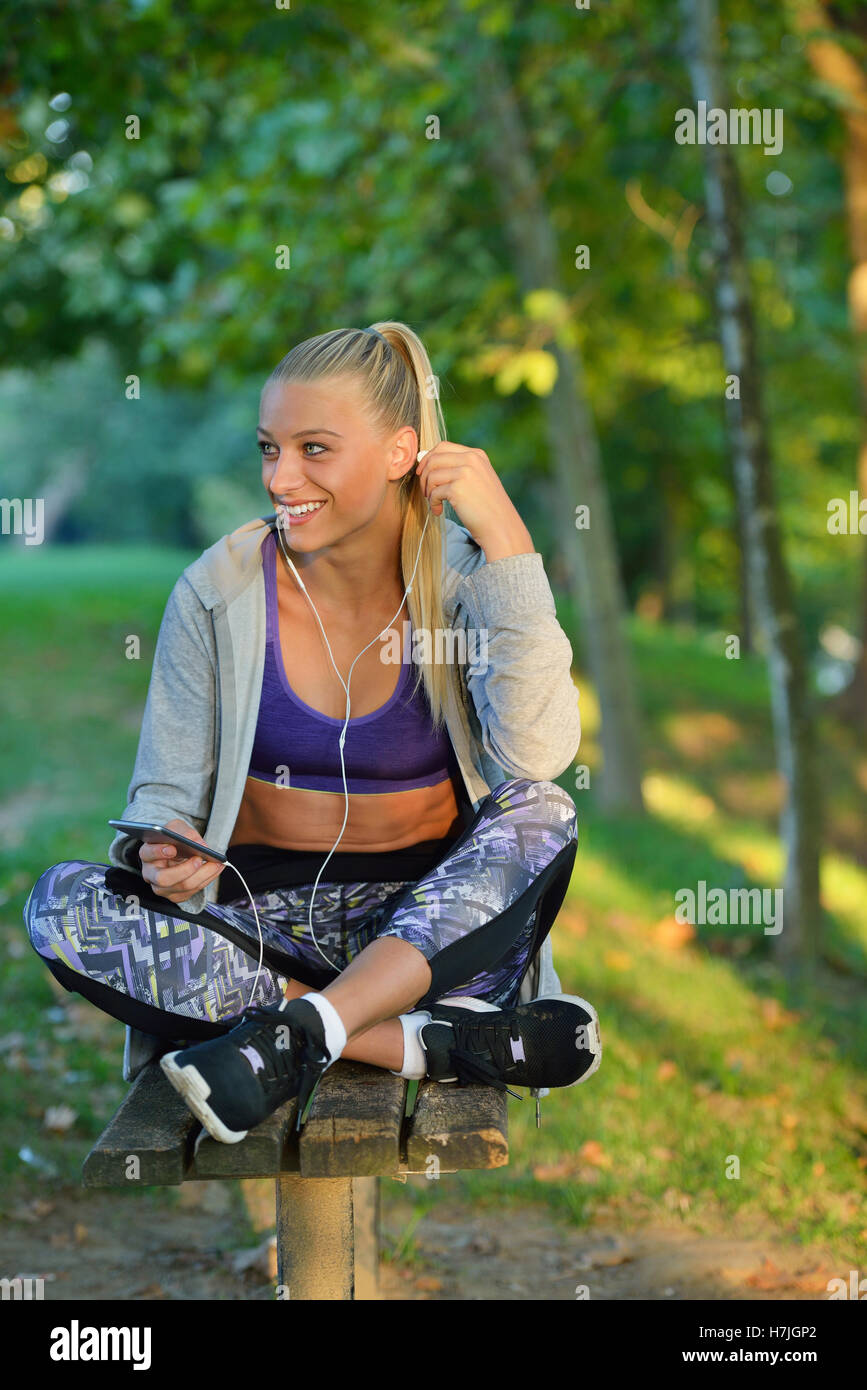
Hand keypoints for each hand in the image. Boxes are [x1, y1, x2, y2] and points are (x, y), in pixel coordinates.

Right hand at [138, 818, 223, 903]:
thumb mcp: (178, 827)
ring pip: (182, 886)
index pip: (147, 854)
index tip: (172, 849)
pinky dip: (207, 879)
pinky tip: (216, 868)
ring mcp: (162, 887)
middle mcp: (151, 873)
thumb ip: (185, 832)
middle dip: (184, 870)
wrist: (178, 849)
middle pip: (164, 878)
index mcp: (147, 853)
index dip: (158, 852)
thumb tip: (199, 844)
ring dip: (202, 874)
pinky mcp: (176, 895)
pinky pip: (193, 891)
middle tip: (199, 859)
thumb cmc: (174, 838)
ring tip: (216, 862)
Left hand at [416, 441, 533, 558]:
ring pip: (431, 475)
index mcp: (476, 455)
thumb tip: (424, 460)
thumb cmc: (486, 506)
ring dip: (428, 491)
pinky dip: (433, 503)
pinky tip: (438, 511)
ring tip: (434, 502)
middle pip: (433, 459)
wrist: (500, 526)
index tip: (422, 473)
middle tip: (425, 491)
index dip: (428, 459)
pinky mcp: (457, 489)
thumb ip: (458, 467)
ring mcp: (465, 473)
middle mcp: (471, 459)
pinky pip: (434, 492)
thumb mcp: (477, 478)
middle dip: (424, 475)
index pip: (443, 447)